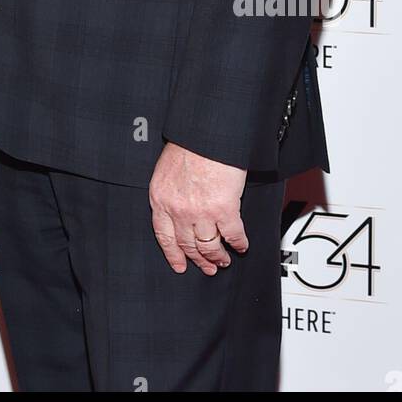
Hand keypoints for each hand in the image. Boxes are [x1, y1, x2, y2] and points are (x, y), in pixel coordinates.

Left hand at [149, 142, 247, 274]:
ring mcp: (200, 212)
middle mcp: (178, 209)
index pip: (164, 235)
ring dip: (218, 256)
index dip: (173, 254)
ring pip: (209, 246)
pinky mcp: (224, 209)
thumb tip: (179, 206)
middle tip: (207, 268)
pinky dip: (239, 243)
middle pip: (188, 245)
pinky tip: (241, 245)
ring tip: (224, 260)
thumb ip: (171, 191)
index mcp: (161, 198)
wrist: (206, 134)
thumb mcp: (167, 169)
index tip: (179, 265)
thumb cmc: (189, 143)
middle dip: (199, 260)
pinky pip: (232, 235)